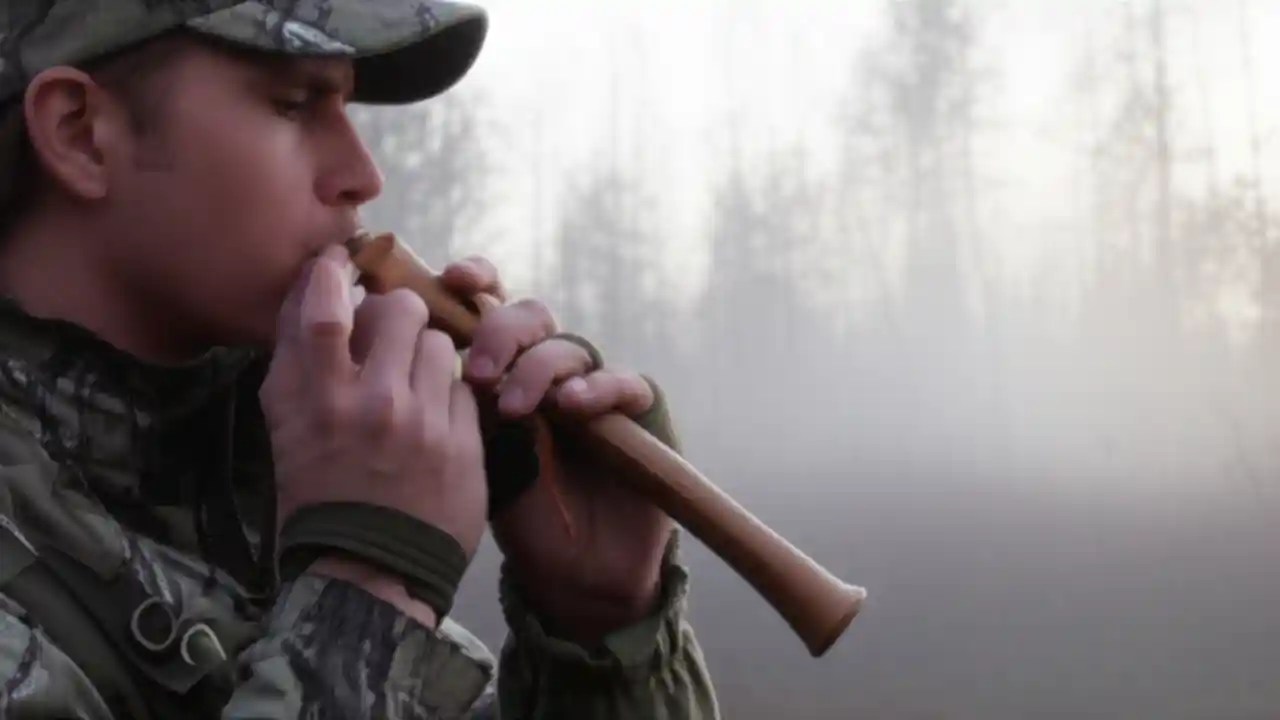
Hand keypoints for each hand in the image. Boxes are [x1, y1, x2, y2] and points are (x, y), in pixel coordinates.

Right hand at [261, 246, 488, 620]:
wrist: (368, 572)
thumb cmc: (318, 496)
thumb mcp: (285, 429)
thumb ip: (297, 361)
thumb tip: (312, 291)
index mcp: (312, 399)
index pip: (323, 307)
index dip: (332, 273)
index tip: (340, 264)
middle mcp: (368, 404)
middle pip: (400, 309)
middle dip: (399, 313)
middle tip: (392, 336)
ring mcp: (421, 423)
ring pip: (440, 343)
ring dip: (428, 356)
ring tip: (416, 387)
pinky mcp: (463, 444)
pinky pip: (466, 388)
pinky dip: (451, 397)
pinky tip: (437, 424)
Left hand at [441, 256, 674, 642]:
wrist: (572, 570)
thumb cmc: (513, 511)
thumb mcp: (470, 454)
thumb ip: (448, 403)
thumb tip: (394, 354)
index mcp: (503, 367)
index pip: (490, 305)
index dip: (475, 281)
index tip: (451, 279)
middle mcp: (549, 368)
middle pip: (529, 315)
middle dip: (501, 331)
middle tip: (479, 371)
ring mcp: (594, 386)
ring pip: (569, 347)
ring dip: (539, 368)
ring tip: (517, 405)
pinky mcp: (637, 411)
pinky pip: (621, 382)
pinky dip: (595, 388)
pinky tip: (572, 407)